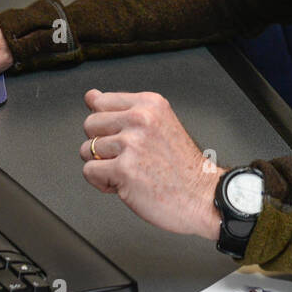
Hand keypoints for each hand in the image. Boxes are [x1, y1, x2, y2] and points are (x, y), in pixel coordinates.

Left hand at [79, 89, 224, 239]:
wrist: (203, 196)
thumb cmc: (182, 166)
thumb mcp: (157, 124)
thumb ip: (122, 110)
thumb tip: (90, 95)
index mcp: (149, 104)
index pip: (101, 101)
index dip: (106, 124)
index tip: (123, 136)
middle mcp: (140, 119)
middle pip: (90, 124)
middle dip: (102, 144)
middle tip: (128, 157)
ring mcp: (131, 143)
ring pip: (87, 149)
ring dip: (102, 165)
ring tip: (129, 170)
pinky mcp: (124, 169)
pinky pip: (90, 171)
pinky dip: (103, 182)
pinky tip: (125, 183)